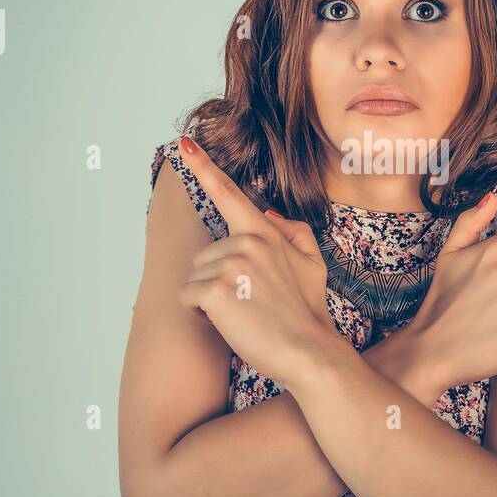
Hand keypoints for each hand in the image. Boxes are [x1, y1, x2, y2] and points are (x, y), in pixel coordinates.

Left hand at [175, 135, 337, 387]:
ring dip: (211, 297)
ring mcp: (229, 265)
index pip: (228, 193)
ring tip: (244, 311)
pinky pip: (188, 297)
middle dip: (219, 278)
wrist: (310, 352)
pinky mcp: (215, 291)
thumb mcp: (312, 263)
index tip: (184, 144)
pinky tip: (230, 321)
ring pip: (195, 277)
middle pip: (206, 255)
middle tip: (252, 301)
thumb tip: (268, 214)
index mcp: (264, 232)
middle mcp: (245, 242)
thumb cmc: (308, 312)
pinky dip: (202, 313)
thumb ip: (293, 231)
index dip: (202, 166)